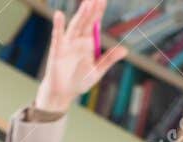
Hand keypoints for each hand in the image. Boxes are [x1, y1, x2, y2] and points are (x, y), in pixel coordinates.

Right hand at [34, 0, 127, 114]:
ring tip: (86, 3)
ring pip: (75, 26)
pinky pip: (57, 36)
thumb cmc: (79, 81)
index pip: (95, 23)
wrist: (63, 93)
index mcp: (88, 43)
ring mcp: (67, 44)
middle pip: (86, 21)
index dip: (99, 11)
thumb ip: (109, 59)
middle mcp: (78, 40)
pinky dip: (58, 26)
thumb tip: (125, 50)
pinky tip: (59, 15)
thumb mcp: (97, 71)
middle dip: (91, 9)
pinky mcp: (57, 50)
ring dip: (80, 15)